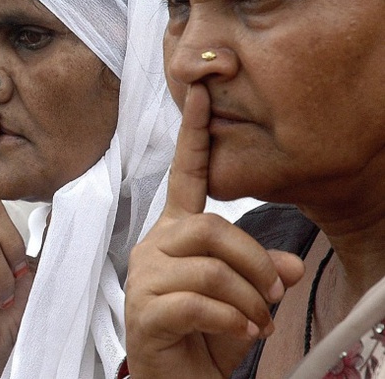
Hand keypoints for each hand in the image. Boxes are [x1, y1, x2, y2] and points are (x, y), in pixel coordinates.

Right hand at [123, 84, 305, 377]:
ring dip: (248, 299)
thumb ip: (261, 271)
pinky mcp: (144, 310)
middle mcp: (154, 247)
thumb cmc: (203, 336)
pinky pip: (199, 302)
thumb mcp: (244, 299)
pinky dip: (232, 322)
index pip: (185, 175)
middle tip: (271, 293)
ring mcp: (143, 278)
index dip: (193, 135)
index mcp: (174, 233)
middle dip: (253, 261)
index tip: (200, 94)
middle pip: (210, 227)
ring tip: (254, 322)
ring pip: (208, 265)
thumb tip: (286, 264)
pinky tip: (239, 335)